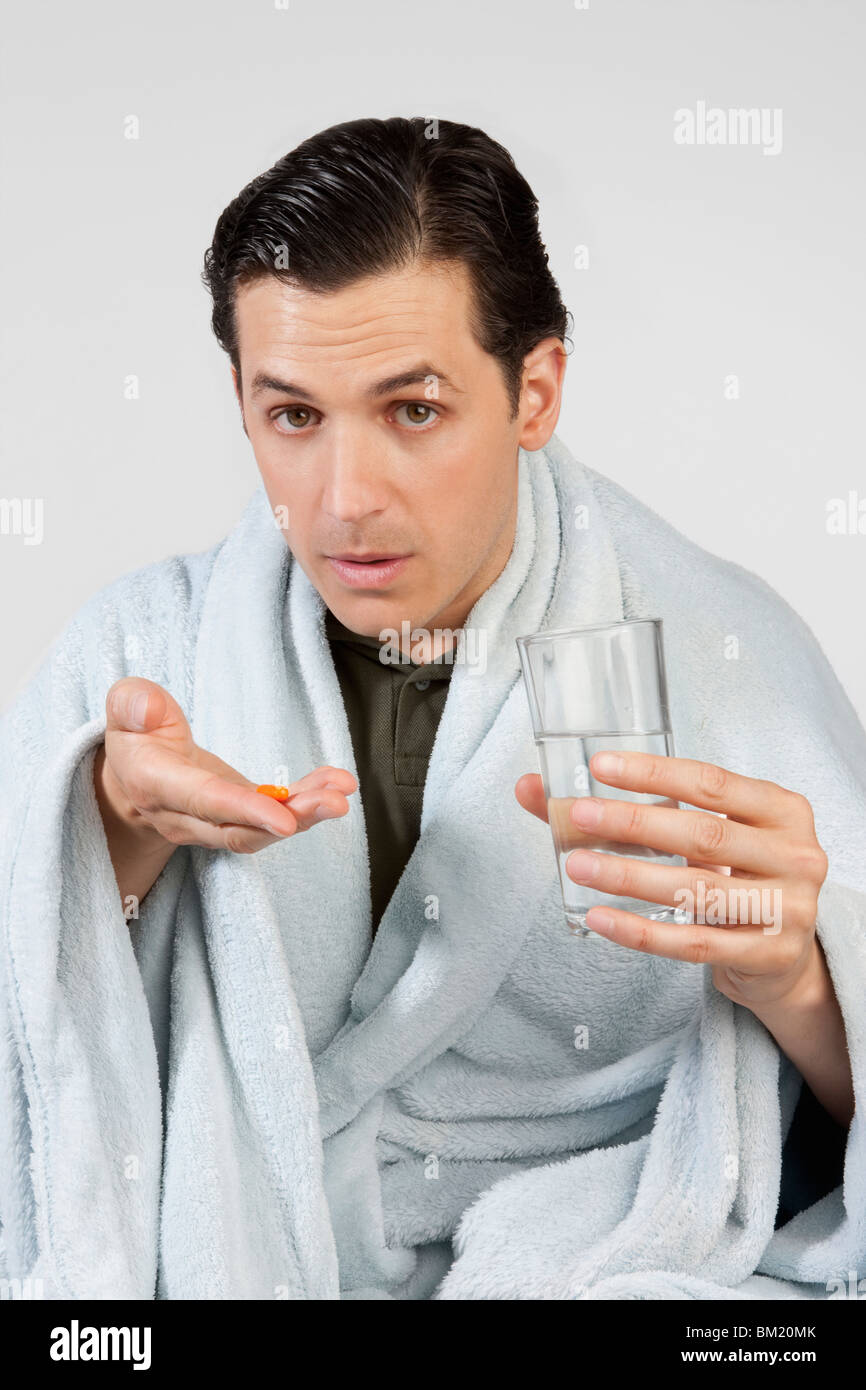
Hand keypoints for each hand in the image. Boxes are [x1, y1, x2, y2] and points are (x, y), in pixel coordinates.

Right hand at [103, 677, 356, 851]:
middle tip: (335, 804)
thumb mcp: (123, 706)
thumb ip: (132, 703)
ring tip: (341, 795)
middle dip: (292, 820)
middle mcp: (185, 817)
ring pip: (262, 831)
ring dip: (307, 815)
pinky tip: (335, 783)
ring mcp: (213, 824)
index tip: (286, 819)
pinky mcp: (239, 818)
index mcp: (155, 785)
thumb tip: (146, 707)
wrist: (132, 776)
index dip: (245, 810)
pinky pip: (275, 817)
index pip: (203, 802)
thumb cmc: (134, 734)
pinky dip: (307, 802)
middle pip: (240, 829)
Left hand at [515, 751, 829, 1007]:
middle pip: (703, 835)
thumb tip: (533, 787)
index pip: (713, 783)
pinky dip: (641, 931)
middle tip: (578, 815)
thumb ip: (633, 810)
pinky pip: (693, 943)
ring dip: (630, 877)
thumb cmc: (737, 877)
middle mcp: (795, 855)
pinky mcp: (768, 955)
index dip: (655, 774)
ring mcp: (786, 909)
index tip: (601, 766)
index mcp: (781, 810)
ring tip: (578, 865)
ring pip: (696, 890)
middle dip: (634, 825)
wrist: (784, 956)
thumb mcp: (705, 834)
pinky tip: (600, 918)